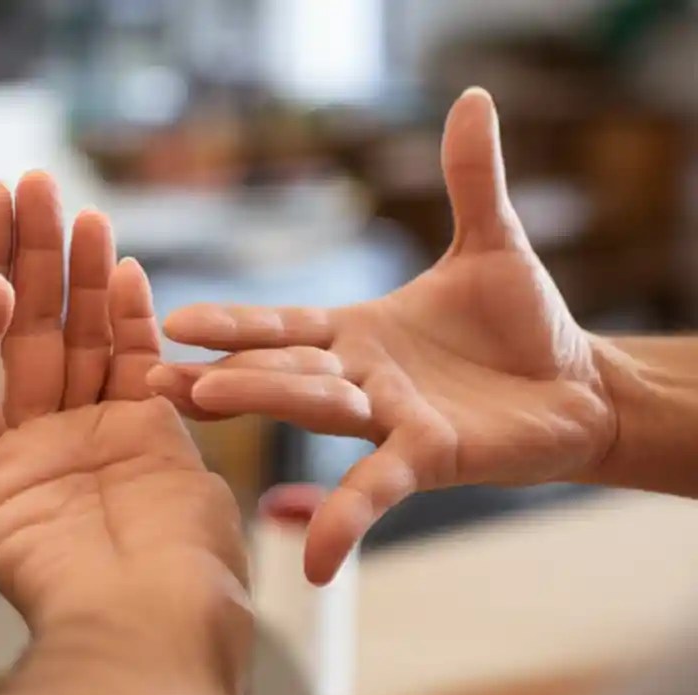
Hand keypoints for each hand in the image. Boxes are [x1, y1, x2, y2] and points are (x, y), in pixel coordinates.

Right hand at [0, 174, 248, 669]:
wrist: (146, 627)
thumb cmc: (189, 566)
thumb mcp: (197, 475)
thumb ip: (177, 413)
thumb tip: (179, 366)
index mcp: (134, 436)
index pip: (114, 341)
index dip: (105, 284)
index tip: (100, 228)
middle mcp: (75, 438)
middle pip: (56, 327)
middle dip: (45, 253)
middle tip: (35, 182)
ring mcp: (27, 454)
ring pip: (12, 343)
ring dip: (8, 268)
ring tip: (6, 195)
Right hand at [150, 89, 617, 584]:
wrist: (581, 385)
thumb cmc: (524, 322)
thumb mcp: (492, 241)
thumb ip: (469, 176)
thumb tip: (470, 99)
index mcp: (354, 333)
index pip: (279, 325)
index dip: (229, 324)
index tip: (169, 317)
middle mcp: (357, 379)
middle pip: (279, 369)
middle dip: (219, 369)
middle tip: (150, 374)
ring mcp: (387, 420)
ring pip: (313, 408)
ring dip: (261, 403)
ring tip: (199, 402)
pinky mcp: (428, 456)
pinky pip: (377, 489)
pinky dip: (341, 523)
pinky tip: (311, 559)